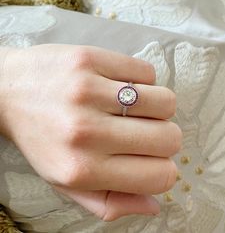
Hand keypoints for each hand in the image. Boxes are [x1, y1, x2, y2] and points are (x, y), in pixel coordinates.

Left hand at [0, 44, 181, 220]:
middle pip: (168, 137)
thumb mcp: (67, 182)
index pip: (158, 176)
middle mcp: (87, 131)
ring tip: (138, 108)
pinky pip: (145, 72)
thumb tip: (152, 205)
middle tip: (147, 131)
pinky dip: (142, 81)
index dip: (165, 171)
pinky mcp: (89, 60)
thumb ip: (111, 202)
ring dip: (159, 107)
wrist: (8, 93)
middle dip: (166, 138)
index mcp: (83, 169)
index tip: (156, 161)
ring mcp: (88, 91)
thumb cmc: (40, 139)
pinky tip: (123, 87)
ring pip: (164, 101)